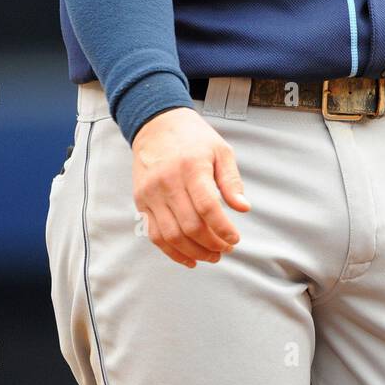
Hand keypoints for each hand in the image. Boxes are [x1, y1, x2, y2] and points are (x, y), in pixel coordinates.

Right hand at [132, 107, 250, 268]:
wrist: (156, 125)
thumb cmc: (193, 138)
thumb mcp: (220, 150)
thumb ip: (231, 180)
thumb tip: (243, 208)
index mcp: (191, 167)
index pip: (207, 207)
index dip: (222, 228)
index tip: (235, 238)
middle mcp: (168, 181)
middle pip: (190, 225)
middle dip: (211, 244)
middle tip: (226, 248)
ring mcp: (151, 193)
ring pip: (172, 235)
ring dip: (194, 252)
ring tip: (212, 256)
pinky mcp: (141, 201)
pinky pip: (155, 235)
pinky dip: (172, 252)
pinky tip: (190, 258)